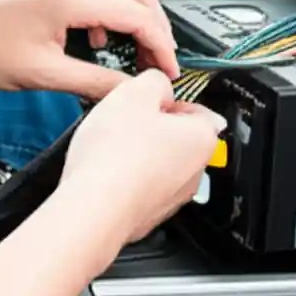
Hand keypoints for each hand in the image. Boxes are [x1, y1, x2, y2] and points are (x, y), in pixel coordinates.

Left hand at [0, 0, 179, 100]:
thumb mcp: (43, 74)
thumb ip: (96, 83)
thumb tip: (130, 93)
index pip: (138, 16)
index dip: (161, 46)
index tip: (168, 71)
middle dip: (158, 29)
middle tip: (161, 62)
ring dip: (137, 19)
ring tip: (138, 53)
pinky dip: (114, 12)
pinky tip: (102, 40)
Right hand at [58, 70, 224, 255]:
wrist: (93, 209)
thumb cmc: (115, 158)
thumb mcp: (134, 93)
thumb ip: (155, 81)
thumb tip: (160, 86)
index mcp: (202, 138)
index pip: (197, 109)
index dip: (167, 101)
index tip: (148, 102)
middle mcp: (196, 170)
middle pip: (177, 137)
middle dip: (152, 127)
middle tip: (125, 123)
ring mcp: (174, 196)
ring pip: (159, 162)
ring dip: (138, 153)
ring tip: (111, 149)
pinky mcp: (151, 213)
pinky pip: (142, 186)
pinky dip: (127, 178)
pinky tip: (106, 172)